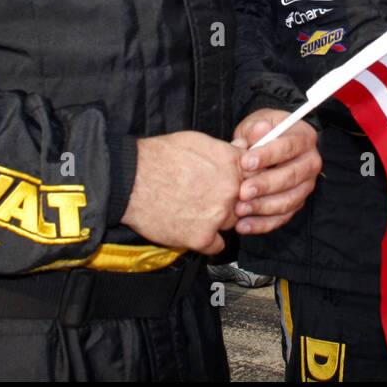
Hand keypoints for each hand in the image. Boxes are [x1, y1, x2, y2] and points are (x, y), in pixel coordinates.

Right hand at [120, 132, 243, 254]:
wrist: (130, 180)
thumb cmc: (158, 156)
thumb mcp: (197, 141)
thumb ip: (225, 150)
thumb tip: (241, 148)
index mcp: (232, 163)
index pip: (256, 176)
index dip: (244, 181)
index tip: (233, 184)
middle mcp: (230, 190)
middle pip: (246, 201)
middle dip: (230, 200)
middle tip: (209, 198)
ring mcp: (218, 215)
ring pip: (232, 223)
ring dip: (218, 220)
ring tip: (195, 211)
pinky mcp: (202, 237)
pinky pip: (217, 245)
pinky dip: (206, 240)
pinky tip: (191, 228)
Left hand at [231, 111, 321, 235]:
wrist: (264, 148)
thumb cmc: (260, 133)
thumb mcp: (258, 122)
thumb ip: (257, 127)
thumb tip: (260, 130)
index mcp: (304, 138)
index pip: (290, 146)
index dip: (268, 155)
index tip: (246, 162)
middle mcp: (310, 163)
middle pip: (292, 176)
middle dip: (266, 185)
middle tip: (243, 191)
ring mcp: (305, 186)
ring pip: (288, 201)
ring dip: (262, 207)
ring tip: (239, 209)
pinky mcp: (295, 204)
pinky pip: (281, 218)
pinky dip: (261, 224)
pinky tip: (242, 225)